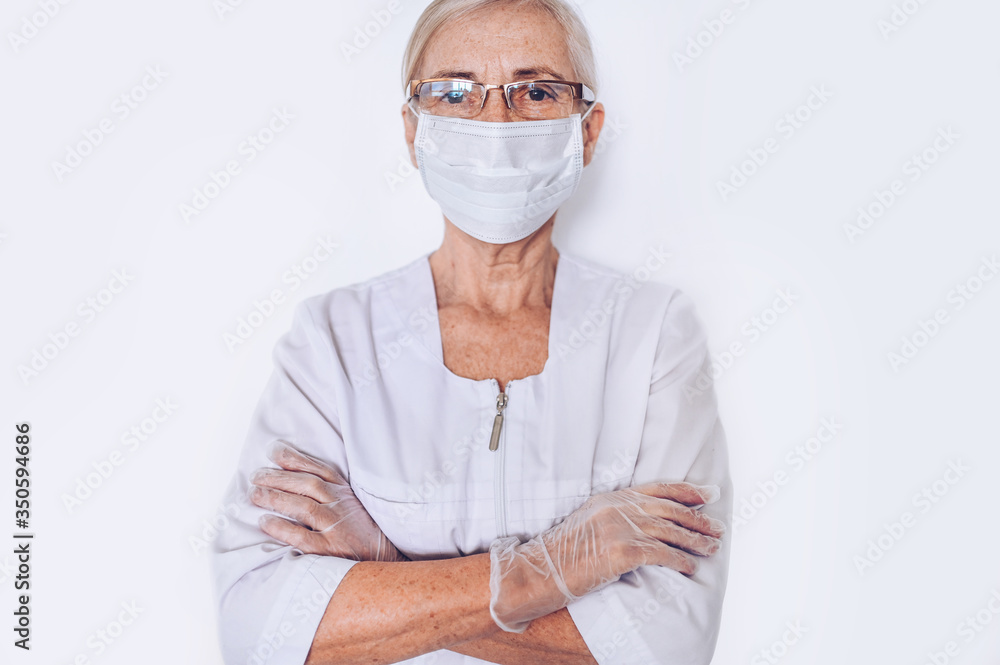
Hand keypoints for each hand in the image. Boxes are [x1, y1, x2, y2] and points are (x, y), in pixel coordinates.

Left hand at [248, 440, 407, 561]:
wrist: (386, 561)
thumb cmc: (361, 532)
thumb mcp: (350, 504)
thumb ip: (328, 491)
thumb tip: (292, 478)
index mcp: (344, 492)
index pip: (318, 469)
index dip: (295, 458)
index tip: (273, 450)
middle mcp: (341, 506)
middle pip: (307, 485)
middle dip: (278, 477)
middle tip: (255, 475)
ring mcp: (336, 527)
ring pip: (303, 507)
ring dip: (276, 498)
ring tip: (255, 494)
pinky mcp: (331, 550)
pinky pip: (302, 536)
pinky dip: (282, 528)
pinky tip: (266, 522)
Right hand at [489, 482, 724, 631]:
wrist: (537, 571)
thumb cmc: (560, 554)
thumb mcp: (588, 523)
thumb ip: (614, 517)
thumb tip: (644, 524)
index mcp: (611, 499)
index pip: (658, 490)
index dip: (687, 491)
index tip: (708, 494)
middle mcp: (617, 509)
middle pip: (670, 510)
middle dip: (698, 520)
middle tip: (718, 528)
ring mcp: (620, 528)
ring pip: (670, 532)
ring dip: (696, 542)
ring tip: (712, 549)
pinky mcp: (621, 552)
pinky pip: (661, 555)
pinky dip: (679, 561)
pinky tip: (689, 567)